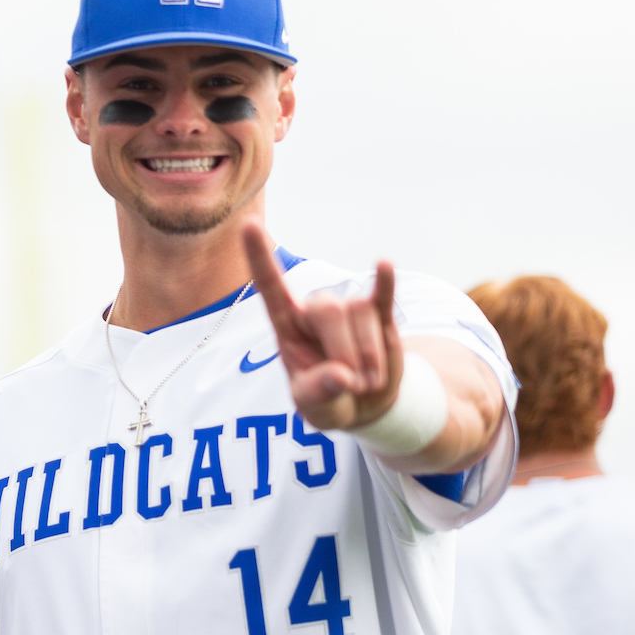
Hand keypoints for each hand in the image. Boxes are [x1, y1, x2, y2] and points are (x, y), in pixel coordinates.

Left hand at [242, 220, 402, 431]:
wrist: (365, 403)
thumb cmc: (328, 401)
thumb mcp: (315, 409)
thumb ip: (321, 393)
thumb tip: (342, 377)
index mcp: (287, 327)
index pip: (270, 287)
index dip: (259, 257)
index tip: (248, 224)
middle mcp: (314, 310)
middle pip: (329, 309)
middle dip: (345, 352)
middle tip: (353, 386)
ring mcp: (347, 309)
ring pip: (361, 311)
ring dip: (370, 355)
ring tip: (366, 379)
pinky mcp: (378, 314)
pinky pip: (382, 295)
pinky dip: (386, 283)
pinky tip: (385, 266)